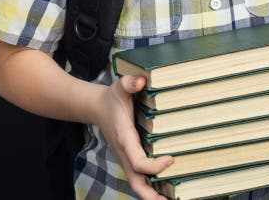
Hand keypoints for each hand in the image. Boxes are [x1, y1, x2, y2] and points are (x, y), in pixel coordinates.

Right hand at [93, 75, 174, 199]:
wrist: (96, 108)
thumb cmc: (112, 98)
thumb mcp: (119, 87)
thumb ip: (129, 83)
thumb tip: (141, 80)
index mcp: (125, 140)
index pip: (139, 162)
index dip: (155, 166)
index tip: (171, 159)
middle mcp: (125, 154)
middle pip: (136, 183)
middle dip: (151, 196)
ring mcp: (126, 160)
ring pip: (137, 185)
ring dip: (152, 196)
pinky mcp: (129, 160)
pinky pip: (139, 179)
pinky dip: (151, 188)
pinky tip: (166, 192)